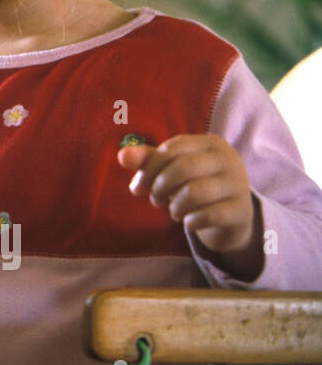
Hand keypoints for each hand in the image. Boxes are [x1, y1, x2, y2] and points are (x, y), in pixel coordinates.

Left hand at [118, 134, 262, 277]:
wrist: (230, 217)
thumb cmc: (195, 185)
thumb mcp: (171, 170)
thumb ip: (147, 160)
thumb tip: (121, 156)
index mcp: (210, 143)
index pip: (171, 148)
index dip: (148, 168)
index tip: (137, 188)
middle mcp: (229, 159)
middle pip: (183, 168)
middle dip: (160, 187)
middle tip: (155, 201)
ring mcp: (239, 184)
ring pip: (195, 192)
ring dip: (174, 206)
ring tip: (173, 211)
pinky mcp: (242, 210)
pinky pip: (208, 215)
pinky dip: (190, 221)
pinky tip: (189, 222)